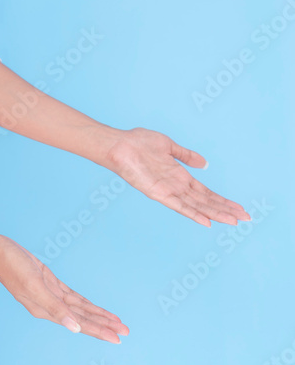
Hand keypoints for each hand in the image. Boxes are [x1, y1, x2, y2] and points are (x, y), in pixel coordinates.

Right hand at [0, 234, 128, 342]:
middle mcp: (51, 306)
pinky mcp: (50, 283)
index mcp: (47, 310)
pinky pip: (72, 296)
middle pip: (83, 318)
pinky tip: (94, 309)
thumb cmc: (12, 268)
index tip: (117, 338)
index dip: (100, 330)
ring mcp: (51, 294)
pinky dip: (84, 303)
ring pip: (80, 308)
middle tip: (125, 333)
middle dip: (104, 325)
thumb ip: (54, 308)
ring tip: (116, 322)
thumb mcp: (34, 287)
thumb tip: (74, 329)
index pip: (80, 323)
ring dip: (98, 315)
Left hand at [103, 127, 251, 225]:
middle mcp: (176, 186)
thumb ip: (186, 156)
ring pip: (197, 206)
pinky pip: (178, 206)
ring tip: (233, 222)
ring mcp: (168, 191)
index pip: (205, 192)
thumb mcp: (168, 146)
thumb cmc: (139, 143)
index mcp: (179, 176)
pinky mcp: (158, 193)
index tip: (239, 208)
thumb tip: (204, 163)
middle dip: (225, 210)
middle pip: (205, 201)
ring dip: (215, 214)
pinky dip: (193, 214)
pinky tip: (206, 222)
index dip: (222, 200)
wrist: (119, 144)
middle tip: (245, 219)